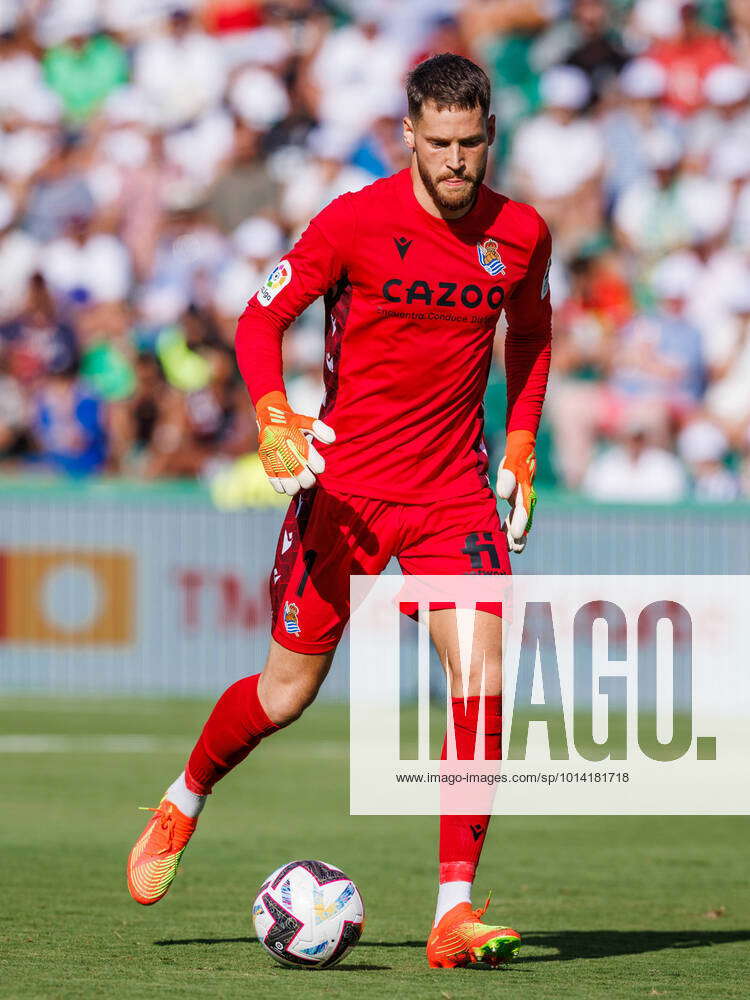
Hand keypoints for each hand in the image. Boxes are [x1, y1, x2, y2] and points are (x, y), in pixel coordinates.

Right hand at [255, 391, 334, 495]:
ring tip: (299, 482)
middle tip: (310, 478)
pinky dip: (283, 487)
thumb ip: (321, 430)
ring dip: (297, 486)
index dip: (318, 466)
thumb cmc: (291, 422)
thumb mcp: (306, 421)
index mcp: (295, 436)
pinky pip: (275, 483)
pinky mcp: (265, 462)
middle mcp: (283, 446)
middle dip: (309, 480)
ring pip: (288, 483)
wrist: (267, 416)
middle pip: (301, 475)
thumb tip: (332, 440)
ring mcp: (272, 456)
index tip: (319, 467)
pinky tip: (288, 482)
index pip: (311, 459)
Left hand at [495, 429, 536, 553]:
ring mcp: (523, 496)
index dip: (520, 522)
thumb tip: (503, 495)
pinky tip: (506, 537)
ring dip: (516, 532)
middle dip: (518, 532)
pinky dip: (511, 526)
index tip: (517, 536)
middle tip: (514, 548)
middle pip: (523, 516)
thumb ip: (508, 476)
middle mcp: (527, 494)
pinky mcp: (518, 497)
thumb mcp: (512, 460)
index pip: (523, 507)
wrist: (524, 446)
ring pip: (520, 518)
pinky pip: (516, 514)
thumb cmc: (516, 452)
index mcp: (525, 486)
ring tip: (513, 549)